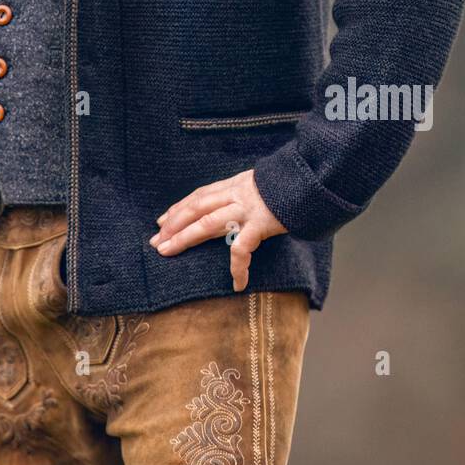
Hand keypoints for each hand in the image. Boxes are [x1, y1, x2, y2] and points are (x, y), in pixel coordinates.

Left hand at [148, 169, 287, 292]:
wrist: (309, 181)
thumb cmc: (286, 187)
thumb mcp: (258, 184)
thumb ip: (242, 194)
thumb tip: (228, 206)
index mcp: (233, 185)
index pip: (198, 197)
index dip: (178, 209)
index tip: (160, 221)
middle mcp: (234, 195)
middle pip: (195, 209)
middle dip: (172, 225)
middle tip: (155, 242)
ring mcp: (246, 210)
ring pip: (207, 224)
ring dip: (184, 239)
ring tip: (168, 252)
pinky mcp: (260, 224)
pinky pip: (242, 248)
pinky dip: (237, 268)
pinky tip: (236, 284)